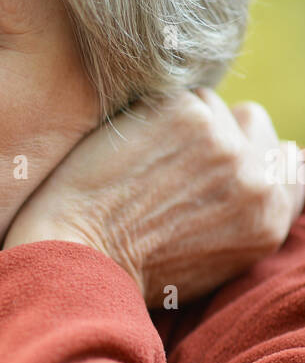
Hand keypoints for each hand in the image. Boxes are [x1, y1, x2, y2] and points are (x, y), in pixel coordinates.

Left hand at [3, 89, 304, 306]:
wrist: (79, 257)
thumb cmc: (129, 269)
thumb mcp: (210, 260)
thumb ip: (242, 214)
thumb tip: (255, 180)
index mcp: (269, 220)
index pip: (293, 164)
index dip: (258, 155)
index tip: (225, 162)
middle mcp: (256, 180)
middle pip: (254, 123)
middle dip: (218, 132)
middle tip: (168, 162)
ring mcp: (222, 143)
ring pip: (209, 103)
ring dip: (178, 122)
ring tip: (139, 164)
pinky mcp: (183, 113)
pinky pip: (172, 94)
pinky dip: (146, 114)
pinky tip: (121, 150)